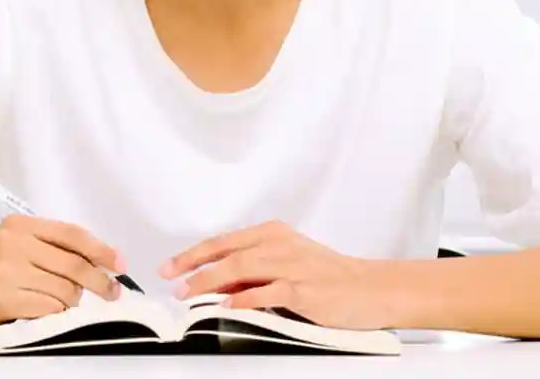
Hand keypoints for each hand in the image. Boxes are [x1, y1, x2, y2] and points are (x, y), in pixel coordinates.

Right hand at [0, 215, 126, 329]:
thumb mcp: (17, 246)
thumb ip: (53, 246)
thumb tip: (103, 260)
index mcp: (20, 225)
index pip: (71, 233)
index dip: (101, 249)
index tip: (119, 263)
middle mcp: (13, 243)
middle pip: (73, 264)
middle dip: (99, 281)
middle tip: (112, 292)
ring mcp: (7, 271)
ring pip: (64, 290)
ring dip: (72, 301)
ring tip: (62, 301)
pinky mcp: (4, 299)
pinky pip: (49, 308)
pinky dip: (56, 312)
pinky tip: (46, 310)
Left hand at [159, 220, 398, 329]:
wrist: (369, 287)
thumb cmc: (327, 276)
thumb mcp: (286, 263)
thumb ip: (253, 272)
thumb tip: (216, 284)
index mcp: (272, 233)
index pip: (223, 241)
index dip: (193, 254)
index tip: (170, 266)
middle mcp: (279, 244)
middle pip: (226, 253)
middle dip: (193, 267)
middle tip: (172, 281)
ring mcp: (291, 265)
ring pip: (240, 268)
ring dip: (210, 282)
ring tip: (190, 295)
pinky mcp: (303, 289)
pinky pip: (266, 292)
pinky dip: (243, 298)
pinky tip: (227, 305)